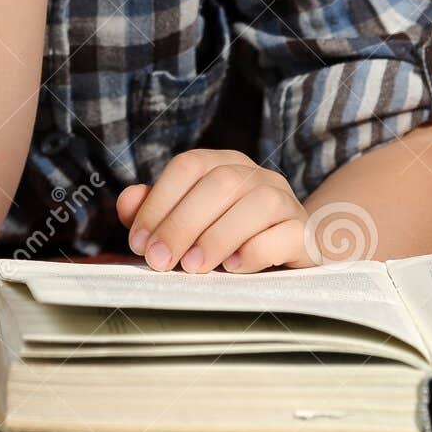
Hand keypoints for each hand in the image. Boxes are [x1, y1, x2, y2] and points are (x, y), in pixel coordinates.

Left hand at [115, 148, 316, 273]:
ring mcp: (285, 201)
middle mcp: (257, 175)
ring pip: (258, 203)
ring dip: (218, 236)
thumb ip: (154, 213)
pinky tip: (234, 268)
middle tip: (160, 261)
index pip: (189, 166)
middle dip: (182, 224)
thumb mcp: (186, 226)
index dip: (159, 202)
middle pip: (221, 183)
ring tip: (193, 267)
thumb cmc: (225, 240)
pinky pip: (286, 234)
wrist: (285, 255)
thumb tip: (128, 201)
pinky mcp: (304, 233)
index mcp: (224, 164)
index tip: (139, 242)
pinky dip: (256, 250)